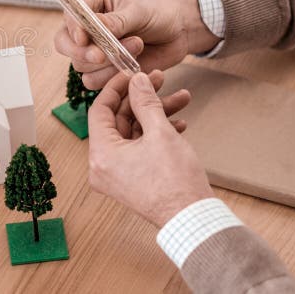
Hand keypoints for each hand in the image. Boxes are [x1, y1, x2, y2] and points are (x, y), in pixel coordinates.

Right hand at [54, 0, 220, 89]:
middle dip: (83, 52)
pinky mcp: (102, 68)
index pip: (69, 13)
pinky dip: (113, 77)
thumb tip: (94, 26)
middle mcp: (84, 25)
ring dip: (107, 63)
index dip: (73, 27)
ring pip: (80, 65)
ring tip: (137, 45)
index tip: (84, 38)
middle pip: (64, 43)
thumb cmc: (159, 8)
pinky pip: (94, 80)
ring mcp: (91, 47)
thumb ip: (116, 21)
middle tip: (102, 55)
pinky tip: (133, 63)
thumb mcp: (140, 9)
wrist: (180, 27)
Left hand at [88, 71, 212, 227]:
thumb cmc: (176, 183)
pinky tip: (179, 122)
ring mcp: (117, 174)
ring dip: (155, 114)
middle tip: (160, 80)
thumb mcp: (160, 133)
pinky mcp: (132, 179)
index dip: (117, 88)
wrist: (194, 220)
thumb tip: (137, 80)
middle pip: (118, 120)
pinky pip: (139, 148)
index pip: (100, 110)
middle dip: (142, 99)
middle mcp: (102, 165)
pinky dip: (155, 134)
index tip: (132, 73)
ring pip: (133, 133)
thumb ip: (146, 102)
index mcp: (101, 154)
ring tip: (181, 98)